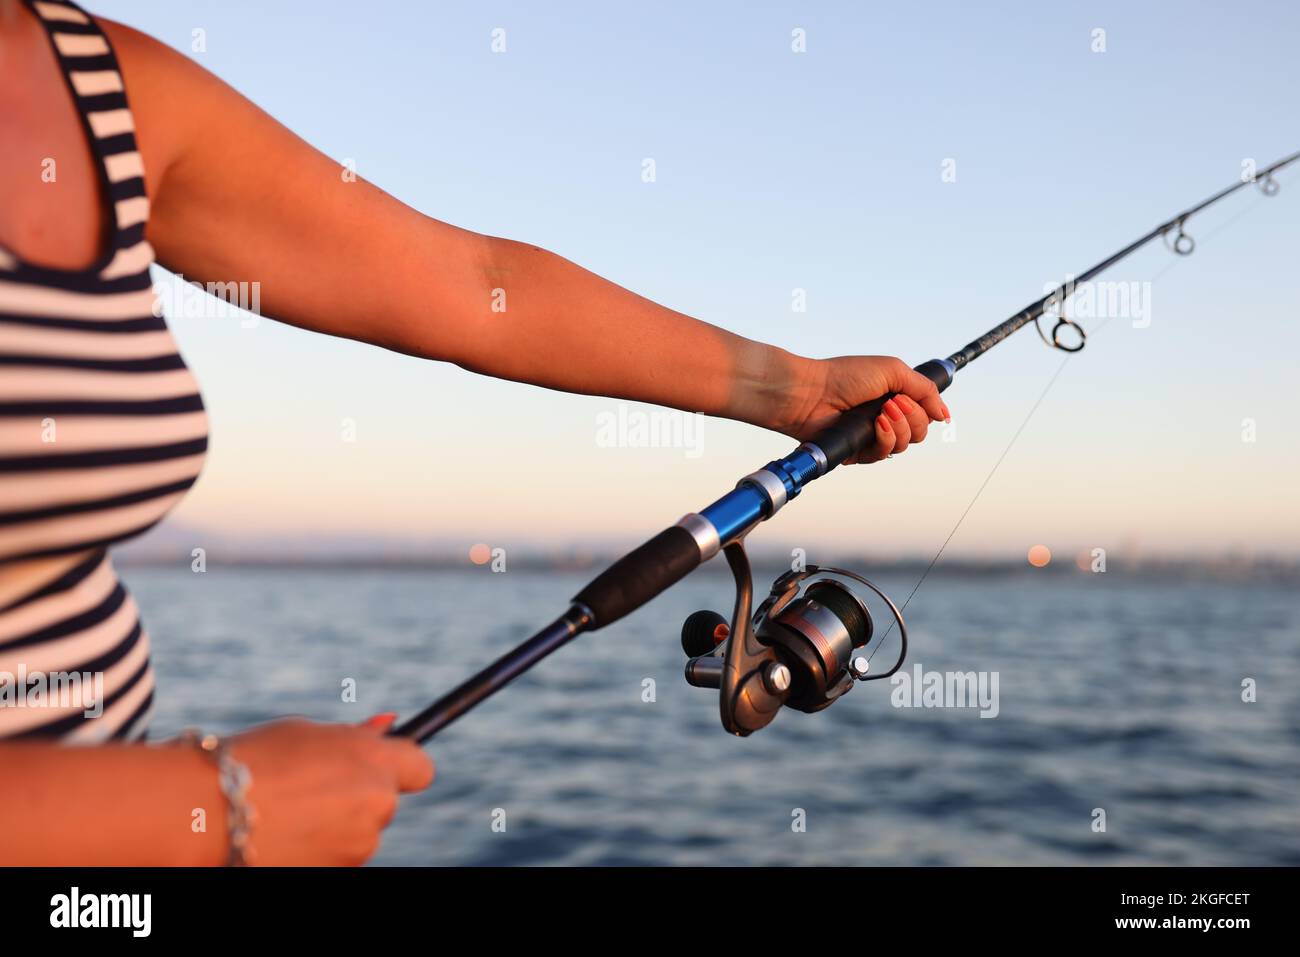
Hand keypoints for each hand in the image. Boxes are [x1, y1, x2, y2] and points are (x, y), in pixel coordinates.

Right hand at [226, 715, 433, 865]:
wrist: (203, 811)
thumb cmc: (253, 760)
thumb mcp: (307, 734)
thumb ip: (355, 737)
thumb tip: (390, 724)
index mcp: (374, 763)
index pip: (420, 767)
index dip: (401, 766)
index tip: (380, 766)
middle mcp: (376, 806)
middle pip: (385, 802)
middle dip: (359, 795)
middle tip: (312, 788)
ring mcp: (357, 847)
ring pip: (359, 833)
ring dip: (336, 824)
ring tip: (287, 812)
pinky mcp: (336, 875)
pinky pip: (336, 856)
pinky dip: (318, 848)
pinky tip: (283, 835)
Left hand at [780, 356, 950, 463]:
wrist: (812, 393)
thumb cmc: (846, 376)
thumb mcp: (893, 371)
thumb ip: (924, 389)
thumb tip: (945, 414)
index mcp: (894, 397)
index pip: (925, 413)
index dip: (925, 409)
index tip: (910, 397)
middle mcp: (885, 417)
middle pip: (919, 432)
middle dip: (912, 417)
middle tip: (892, 402)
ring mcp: (871, 436)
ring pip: (904, 445)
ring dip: (898, 428)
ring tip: (881, 412)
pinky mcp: (857, 451)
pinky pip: (883, 455)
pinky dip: (884, 439)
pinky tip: (876, 426)